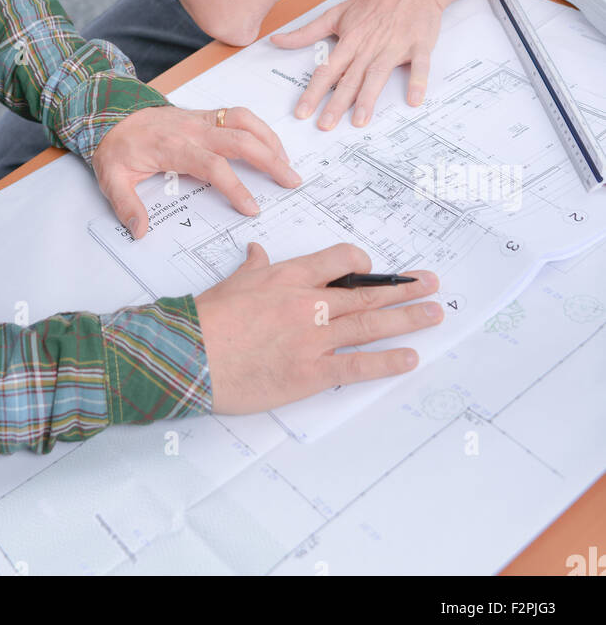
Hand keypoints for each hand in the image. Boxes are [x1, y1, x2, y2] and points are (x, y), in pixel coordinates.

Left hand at [91, 104, 301, 238]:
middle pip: (240, 139)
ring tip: (287, 163)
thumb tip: (140, 231)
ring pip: (244, 121)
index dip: (235, 186)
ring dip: (270, 140)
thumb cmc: (117, 147)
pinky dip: (260, 128)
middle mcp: (193, 129)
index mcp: (174, 147)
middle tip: (291, 181)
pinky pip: (239, 115)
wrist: (112, 113)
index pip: (212, 165)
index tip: (251, 207)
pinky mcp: (206, 115)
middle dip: (270, 160)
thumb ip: (126, 205)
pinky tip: (270, 145)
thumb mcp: (112, 178)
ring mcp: (201, 119)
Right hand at [195, 242, 442, 412]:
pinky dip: (387, 362)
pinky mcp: (311, 373)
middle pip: (366, 293)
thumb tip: (257, 251)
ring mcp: (313, 339)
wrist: (189, 355)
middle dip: (403, 289)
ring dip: (407, 319)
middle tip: (431, 284)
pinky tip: (410, 357)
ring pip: (370, 325)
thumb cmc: (206, 318)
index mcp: (289, 277)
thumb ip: (253, 266)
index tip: (375, 270)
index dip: (362, 263)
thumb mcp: (233, 282)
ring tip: (434, 313)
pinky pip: (358, 367)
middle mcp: (308, 304)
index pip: (339, 260)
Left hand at [270, 0, 446, 128]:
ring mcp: (394, 45)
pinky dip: (417, 81)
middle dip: (336, 103)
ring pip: (378, 74)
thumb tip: (277, 40)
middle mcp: (369, 45)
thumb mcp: (336, 13)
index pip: (326, 70)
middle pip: (349, 78)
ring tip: (360, 121)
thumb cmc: (374, 0)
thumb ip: (307, 32)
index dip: (312, 92)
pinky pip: (419, 65)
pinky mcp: (419, 44)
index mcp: (349, 40)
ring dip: (369, 98)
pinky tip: (413, 100)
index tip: (301, 112)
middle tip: (325, 126)